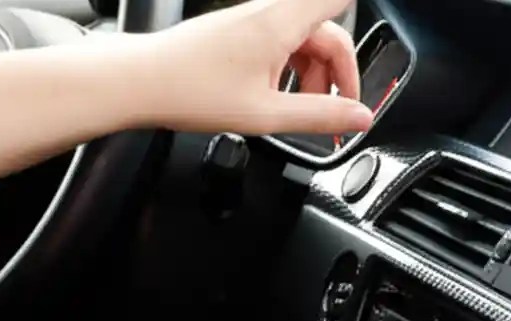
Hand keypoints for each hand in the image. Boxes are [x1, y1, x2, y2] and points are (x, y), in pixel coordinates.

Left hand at [127, 0, 372, 134]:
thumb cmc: (190, 90)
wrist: (139, 81)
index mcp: (281, 24)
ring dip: (312, 75)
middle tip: (338, 112)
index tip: (371, 51)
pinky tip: (277, 99)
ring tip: (301, 112)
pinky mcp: (239, 32)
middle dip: (338, 73)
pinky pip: (281, 44)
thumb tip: (358, 117)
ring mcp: (252, 20)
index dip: (362, 19)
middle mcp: (269, 13)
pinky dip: (290, 70)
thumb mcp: (266, 115)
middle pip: (328, 32)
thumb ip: (319, 115)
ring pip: (304, 41)